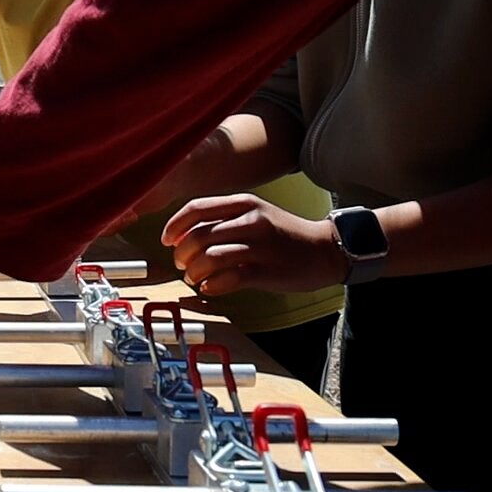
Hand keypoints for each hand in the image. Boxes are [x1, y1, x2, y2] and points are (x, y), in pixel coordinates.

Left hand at [161, 194, 345, 295]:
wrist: (325, 250)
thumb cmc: (283, 234)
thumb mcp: (255, 213)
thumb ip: (223, 219)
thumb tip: (184, 234)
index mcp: (244, 203)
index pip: (196, 208)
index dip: (174, 226)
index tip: (166, 240)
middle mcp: (251, 221)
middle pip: (198, 236)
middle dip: (181, 253)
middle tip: (181, 264)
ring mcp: (260, 246)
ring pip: (210, 258)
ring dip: (194, 272)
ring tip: (195, 278)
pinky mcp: (267, 271)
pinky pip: (228, 279)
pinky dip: (211, 286)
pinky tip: (210, 287)